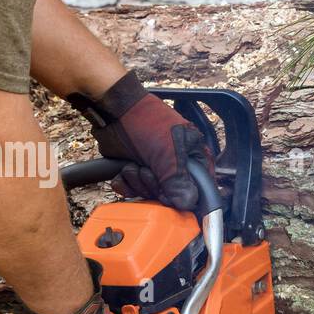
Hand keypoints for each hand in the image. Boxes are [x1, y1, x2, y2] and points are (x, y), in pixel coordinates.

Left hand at [69, 71, 214, 211]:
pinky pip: (133, 190)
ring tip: (133, 165)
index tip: (168, 195)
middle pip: (172, 194)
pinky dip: (125, 184)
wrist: (114, 109)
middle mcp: (176, 164)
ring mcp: (156, 168)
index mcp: (193, 156)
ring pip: (151, 194)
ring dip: (137, 183)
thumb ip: (178, 181)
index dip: (184, 196)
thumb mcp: (166, 153)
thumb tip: (186, 203)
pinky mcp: (137, 170)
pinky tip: (122, 171)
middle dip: (154, 186)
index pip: (199, 187)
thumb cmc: (146, 121)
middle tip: (146, 171)